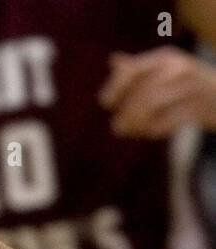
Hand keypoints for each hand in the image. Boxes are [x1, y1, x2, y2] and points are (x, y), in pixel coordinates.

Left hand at [99, 49, 215, 137]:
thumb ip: (137, 68)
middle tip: (117, 128)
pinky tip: (152, 132)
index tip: (106, 103)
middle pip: (141, 93)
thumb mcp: (164, 72)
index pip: (131, 70)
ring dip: (137, 124)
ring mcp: (191, 86)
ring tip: (133, 131)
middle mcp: (178, 67)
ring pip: (152, 106)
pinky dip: (155, 130)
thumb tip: (114, 59)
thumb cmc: (185, 86)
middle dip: (125, 114)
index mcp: (164, 57)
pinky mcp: (200, 107)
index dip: (114, 87)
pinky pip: (168, 121)